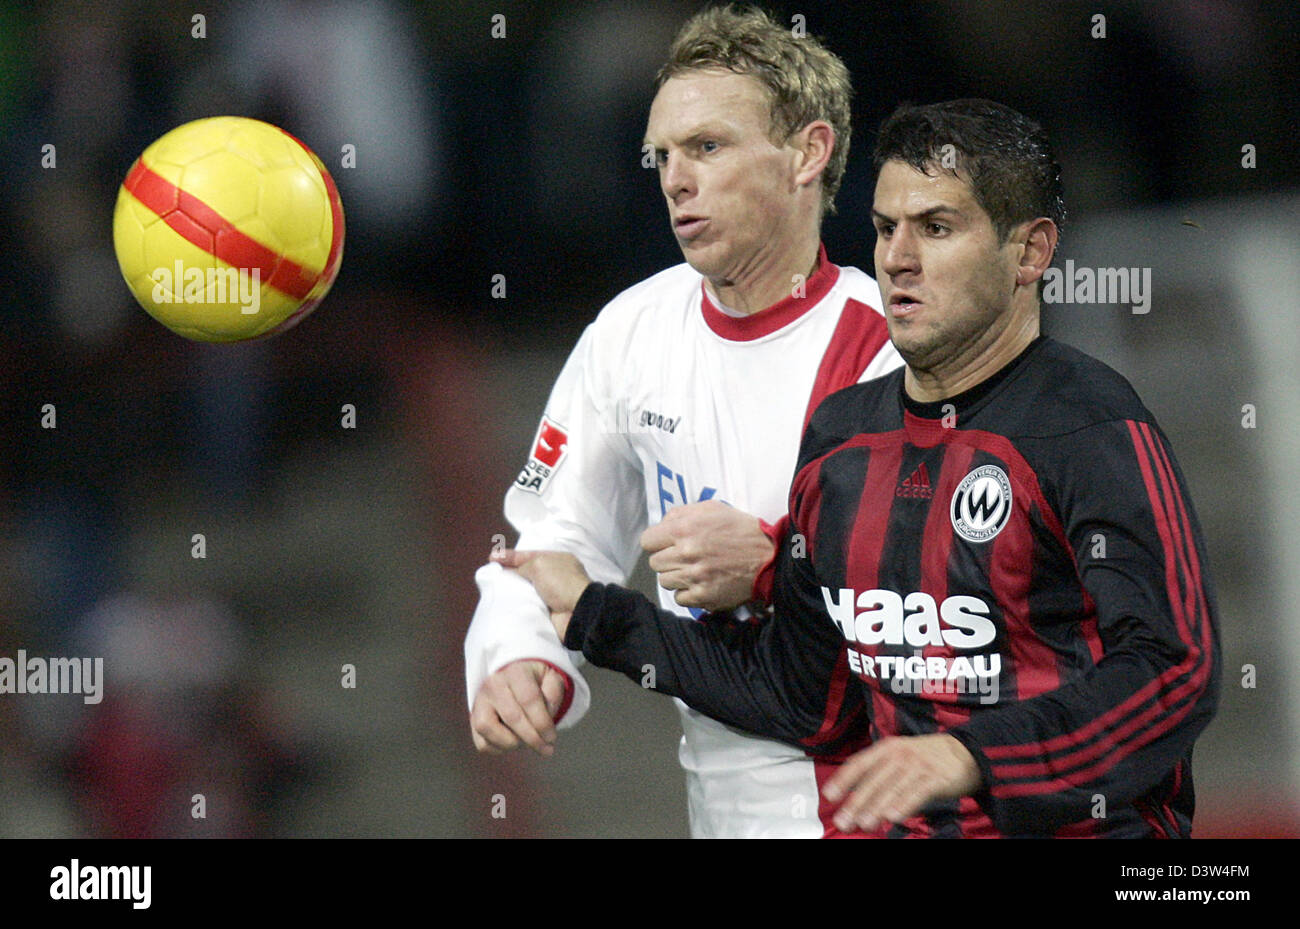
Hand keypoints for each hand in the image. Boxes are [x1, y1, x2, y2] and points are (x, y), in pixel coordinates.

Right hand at [469, 659, 568, 755]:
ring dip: (511, 743)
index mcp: (515, 672)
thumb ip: (553, 693)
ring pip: (488, 728)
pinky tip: (514, 742)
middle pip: (512, 717)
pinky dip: (499, 749)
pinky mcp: (473, 719)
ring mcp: (479, 702)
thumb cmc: (536, 682)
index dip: (543, 723)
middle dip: (532, 738)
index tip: (552, 738)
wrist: (513, 678)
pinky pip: (482, 743)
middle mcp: (493, 684)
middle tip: (546, 749)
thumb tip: (547, 714)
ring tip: (526, 742)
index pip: (529, 699)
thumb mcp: (551, 679)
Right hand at [492, 549, 590, 639]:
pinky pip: (529, 605)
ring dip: (512, 590)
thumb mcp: (539, 564)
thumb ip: (524, 566)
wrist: (576, 612)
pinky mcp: (548, 612)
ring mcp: (553, 595)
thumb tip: (517, 574)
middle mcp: (556, 576)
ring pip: (527, 590)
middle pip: (527, 572)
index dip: (510, 556)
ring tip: (493, 589)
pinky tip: (504, 604)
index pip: (530, 555)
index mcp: (558, 560)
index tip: (492, 558)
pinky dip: (518, 604)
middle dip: (510, 573)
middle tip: (490, 573)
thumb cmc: (560, 582)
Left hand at [640, 500, 773, 610]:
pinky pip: (679, 598)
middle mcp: (686, 553)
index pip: (647, 541)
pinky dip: (687, 592)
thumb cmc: (740, 530)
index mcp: (685, 528)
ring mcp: (694, 577)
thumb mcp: (712, 509)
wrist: (769, 557)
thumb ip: (681, 513)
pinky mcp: (704, 596)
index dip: (657, 542)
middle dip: (667, 559)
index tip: (667, 544)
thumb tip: (662, 525)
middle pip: (655, 562)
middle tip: (685, 557)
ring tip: (694, 570)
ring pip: (664, 581)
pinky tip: (701, 583)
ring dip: (676, 576)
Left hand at [822, 734, 981, 832]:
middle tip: (843, 822)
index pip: (859, 763)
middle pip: (873, 781)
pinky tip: (893, 817)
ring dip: (876, 807)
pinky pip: (917, 793)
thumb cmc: (924, 759)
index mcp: (886, 749)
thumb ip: (878, 776)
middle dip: (856, 802)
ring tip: (864, 824)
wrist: (966, 751)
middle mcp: (900, 755)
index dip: (843, 779)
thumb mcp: (899, 758)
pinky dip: (904, 805)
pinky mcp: (936, 779)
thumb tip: (854, 802)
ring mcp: (918, 766)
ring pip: (892, 789)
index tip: (829, 796)